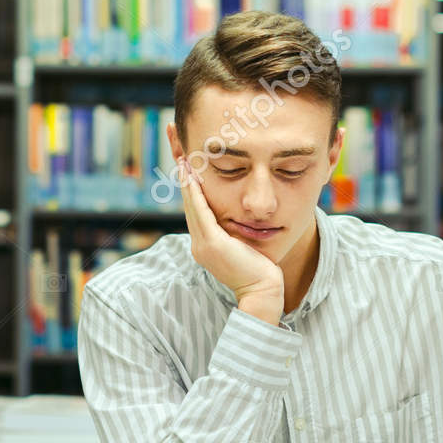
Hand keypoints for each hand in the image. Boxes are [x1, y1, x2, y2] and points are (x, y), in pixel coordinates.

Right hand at [177, 157, 283, 322]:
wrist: (263, 290)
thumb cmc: (261, 269)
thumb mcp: (244, 246)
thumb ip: (236, 233)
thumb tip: (239, 218)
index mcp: (205, 244)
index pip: (195, 208)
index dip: (189, 186)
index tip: (186, 164)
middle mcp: (199, 244)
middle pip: (189, 203)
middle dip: (183, 176)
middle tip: (179, 152)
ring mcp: (203, 245)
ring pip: (192, 205)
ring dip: (186, 179)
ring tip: (182, 157)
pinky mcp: (212, 244)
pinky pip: (201, 212)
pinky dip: (195, 192)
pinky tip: (191, 175)